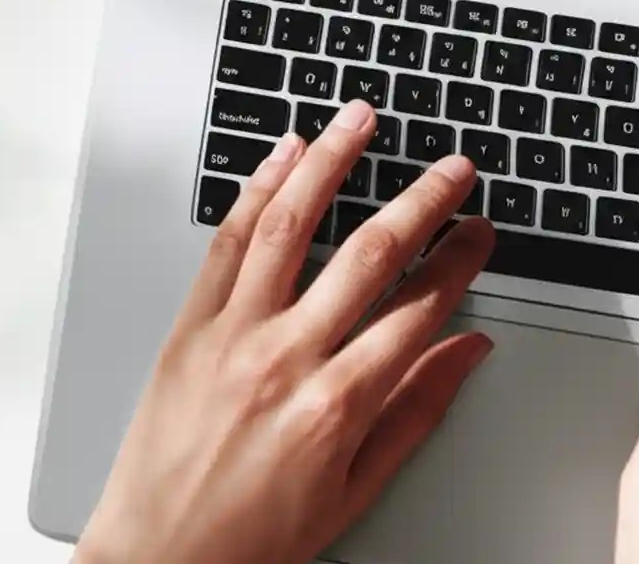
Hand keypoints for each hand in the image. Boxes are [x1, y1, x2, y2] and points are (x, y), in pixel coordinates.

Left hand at [74, 100, 495, 563]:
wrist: (159, 557)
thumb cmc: (253, 537)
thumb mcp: (354, 490)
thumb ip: (415, 412)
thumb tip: (468, 353)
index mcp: (337, 404)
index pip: (419, 309)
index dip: (460, 262)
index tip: (479, 233)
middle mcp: (286, 357)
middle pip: (370, 255)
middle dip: (422, 201)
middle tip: (453, 170)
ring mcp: (232, 334)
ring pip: (290, 226)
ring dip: (330, 162)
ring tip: (360, 119)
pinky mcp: (188, 326)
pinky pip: (226, 244)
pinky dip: (255, 192)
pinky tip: (280, 156)